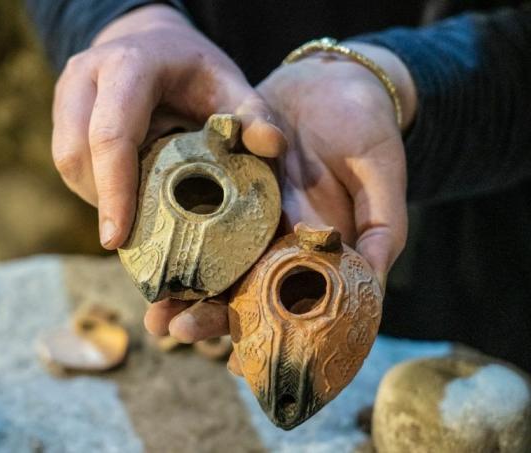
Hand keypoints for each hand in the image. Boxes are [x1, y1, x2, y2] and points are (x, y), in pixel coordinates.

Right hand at [52, 4, 285, 248]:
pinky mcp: (61, 109)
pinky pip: (67, 159)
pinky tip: (124, 193)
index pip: (111, 135)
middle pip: (77, 153)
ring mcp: (68, 90)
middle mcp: (88, 74)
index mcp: (130, 66)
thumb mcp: (230, 83)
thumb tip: (272, 147)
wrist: (155, 41)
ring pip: (66, 161)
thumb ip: (253, 113)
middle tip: (131, 238)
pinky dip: (94, 185)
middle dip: (103, 202)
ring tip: (133, 213)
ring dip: (97, 196)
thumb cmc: (194, 69)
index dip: (114, 191)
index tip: (116, 239)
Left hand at [144, 43, 417, 375]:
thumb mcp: (384, 174)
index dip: (264, 333)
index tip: (233, 360)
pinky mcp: (221, 183)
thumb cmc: (368, 130)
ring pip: (213, 259)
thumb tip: (376, 281)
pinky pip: (196, 212)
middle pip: (242, 287)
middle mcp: (275, 239)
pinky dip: (174, 234)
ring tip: (153, 311)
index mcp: (312, 249)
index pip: (289, 300)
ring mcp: (245, 213)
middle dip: (208, 313)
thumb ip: (385, 227)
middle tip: (174, 330)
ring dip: (183, 286)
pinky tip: (148, 253)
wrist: (333, 82)